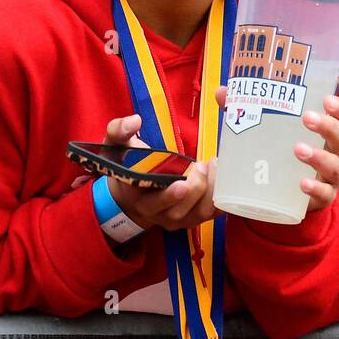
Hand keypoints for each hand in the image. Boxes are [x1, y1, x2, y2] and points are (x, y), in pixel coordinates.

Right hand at [100, 115, 214, 233]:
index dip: (169, 196)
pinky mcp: (191, 217)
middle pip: (177, 211)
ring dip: (210, 192)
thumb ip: (119, 130)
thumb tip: (134, 120)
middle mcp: (155, 212)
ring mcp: (175, 218)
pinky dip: (220, 198)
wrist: (132, 190)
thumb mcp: (115, 145)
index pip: (151, 201)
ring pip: (197, 214)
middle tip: (201, 167)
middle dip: (194, 189)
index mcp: (136, 195)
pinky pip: (210, 214)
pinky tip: (222, 177)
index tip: (182, 184)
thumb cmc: (126, 163)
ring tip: (213, 166)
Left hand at [215, 87, 338, 212]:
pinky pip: (325, 195)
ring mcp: (331, 178)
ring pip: (336, 166)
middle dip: (328, 127)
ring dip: (320, 157)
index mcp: (328, 132)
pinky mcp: (321, 198)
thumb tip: (222, 92)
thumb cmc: (279, 152)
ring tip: (298, 150)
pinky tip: (302, 183)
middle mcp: (336, 153)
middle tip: (307, 119)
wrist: (280, 195)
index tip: (326, 99)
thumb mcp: (266, 130)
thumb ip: (245, 110)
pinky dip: (315, 189)